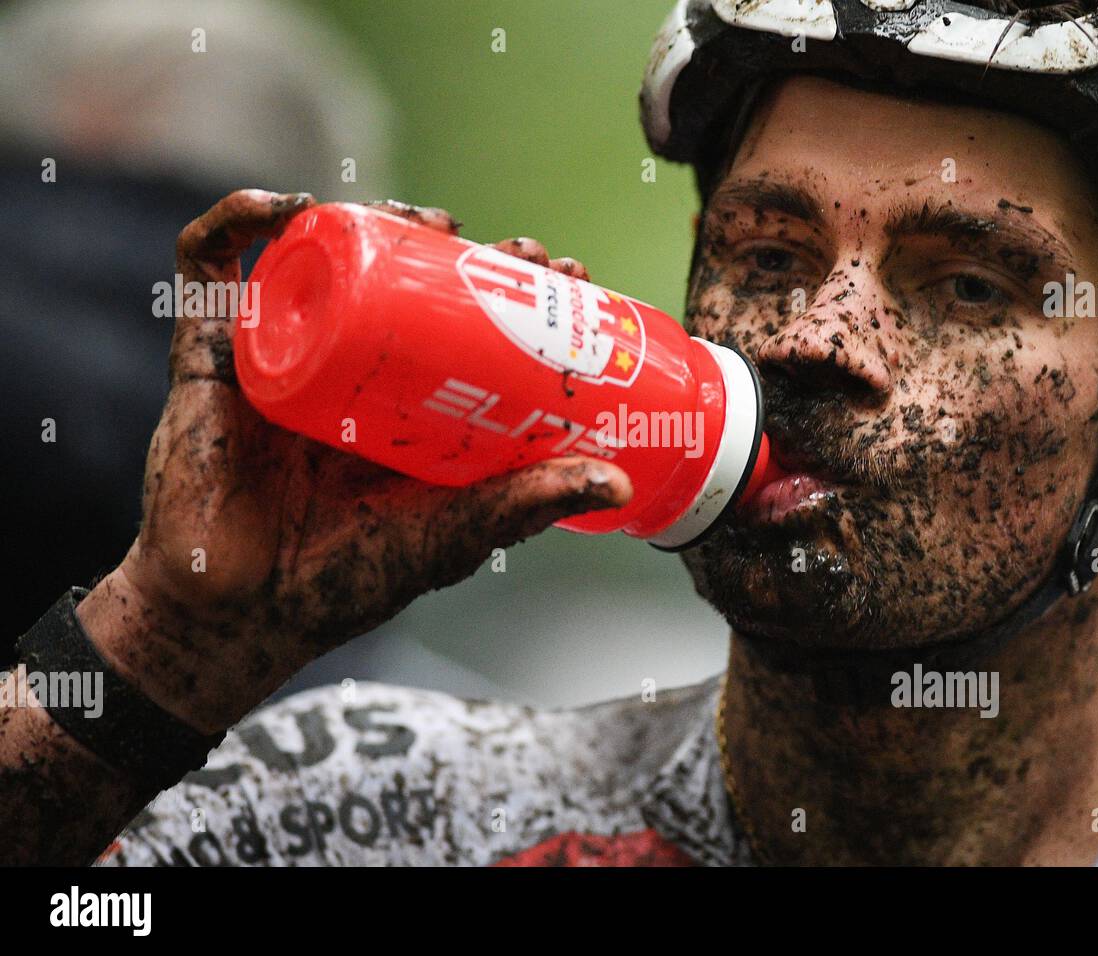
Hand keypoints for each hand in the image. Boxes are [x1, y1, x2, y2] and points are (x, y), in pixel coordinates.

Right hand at [85, 190, 631, 731]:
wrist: (239, 615)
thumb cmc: (342, 581)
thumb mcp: (451, 534)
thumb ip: (524, 505)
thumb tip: (618, 484)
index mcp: (399, 406)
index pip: (462, 324)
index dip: (514, 292)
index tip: (565, 278)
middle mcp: (345, 371)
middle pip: (402, 282)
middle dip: (463, 251)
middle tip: (519, 251)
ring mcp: (280, 356)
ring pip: (324, 260)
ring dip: (376, 221)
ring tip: (433, 219)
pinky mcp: (210, 354)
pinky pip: (208, 272)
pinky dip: (237, 222)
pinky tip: (287, 205)